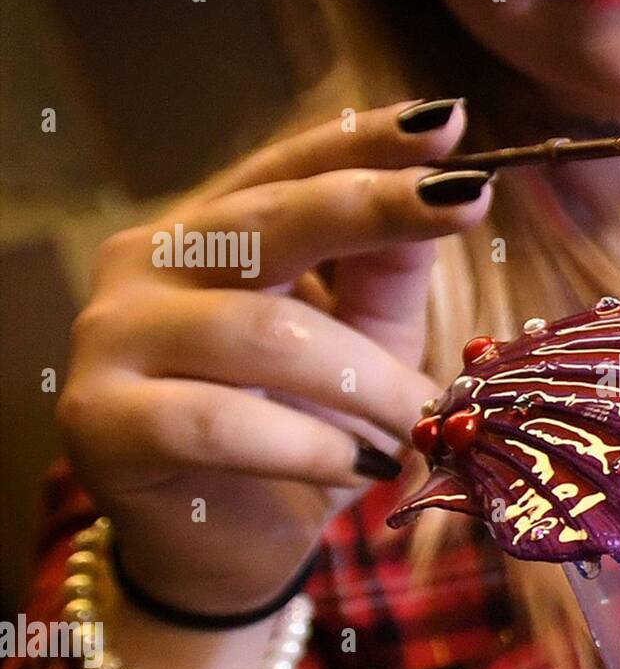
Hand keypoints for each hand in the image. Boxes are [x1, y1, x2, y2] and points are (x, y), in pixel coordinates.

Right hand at [57, 99, 490, 611]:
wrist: (224, 547)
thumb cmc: (300, 433)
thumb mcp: (361, 346)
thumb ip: (387, 276)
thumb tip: (450, 189)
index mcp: (209, 233)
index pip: (289, 167)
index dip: (367, 140)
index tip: (450, 121)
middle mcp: (149, 264)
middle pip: (270, 220)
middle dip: (378, 208)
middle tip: (467, 205)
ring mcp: (114, 338)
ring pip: (264, 333)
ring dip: (369, 382)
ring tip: (425, 421)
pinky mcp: (102, 422)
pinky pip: (224, 422)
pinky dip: (312, 448)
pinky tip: (363, 467)